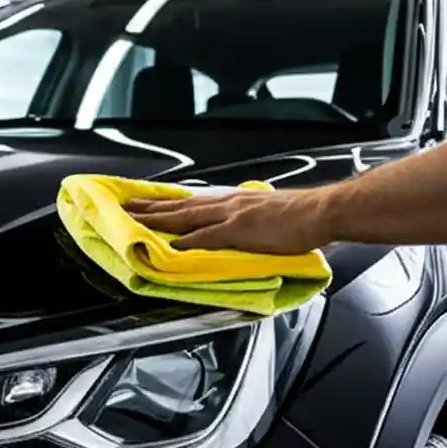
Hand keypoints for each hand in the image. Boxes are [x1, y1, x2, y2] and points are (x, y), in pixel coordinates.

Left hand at [125, 188, 330, 253]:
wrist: (320, 211)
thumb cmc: (300, 215)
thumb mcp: (267, 213)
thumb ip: (247, 219)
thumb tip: (237, 228)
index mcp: (234, 201)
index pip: (193, 201)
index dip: (168, 204)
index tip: (149, 204)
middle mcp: (228, 203)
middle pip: (180, 206)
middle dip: (151, 208)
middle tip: (126, 207)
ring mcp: (232, 216)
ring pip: (186, 217)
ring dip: (158, 219)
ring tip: (135, 220)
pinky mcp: (240, 229)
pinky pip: (208, 236)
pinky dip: (187, 240)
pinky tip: (171, 246)